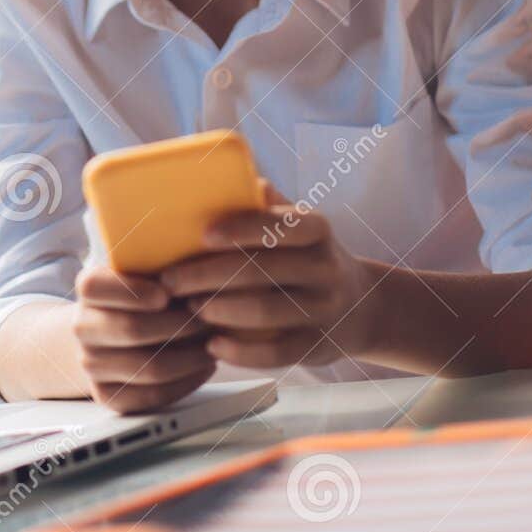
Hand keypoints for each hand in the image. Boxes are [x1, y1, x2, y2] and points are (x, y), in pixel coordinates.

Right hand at [71, 263, 215, 412]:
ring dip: (190, 357)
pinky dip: (186, 383)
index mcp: (89, 289)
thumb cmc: (140, 294)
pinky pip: (152, 396)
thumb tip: (199, 251)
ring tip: (214, 343)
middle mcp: (83, 327)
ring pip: (148, 368)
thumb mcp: (142, 268)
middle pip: (132, 329)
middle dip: (179, 324)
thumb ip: (160, 260)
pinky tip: (203, 366)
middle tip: (208, 317)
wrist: (105, 334)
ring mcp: (92, 364)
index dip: (133, 292)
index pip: (97, 287)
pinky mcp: (108, 395)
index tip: (166, 293)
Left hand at [159, 181, 376, 369]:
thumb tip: (227, 177)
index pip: (281, 225)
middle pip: (263, 270)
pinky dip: (241, 352)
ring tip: (188, 308)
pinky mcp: (317, 346)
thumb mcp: (299, 225)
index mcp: (318, 230)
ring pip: (267, 311)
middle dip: (209, 275)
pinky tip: (212, 346)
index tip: (203, 234)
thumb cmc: (307, 258)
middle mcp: (326, 267)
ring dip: (220, 310)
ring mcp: (324, 309)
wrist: (360, 307)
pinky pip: (277, 353)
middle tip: (170, 280)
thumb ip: (268, 205)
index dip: (242, 229)